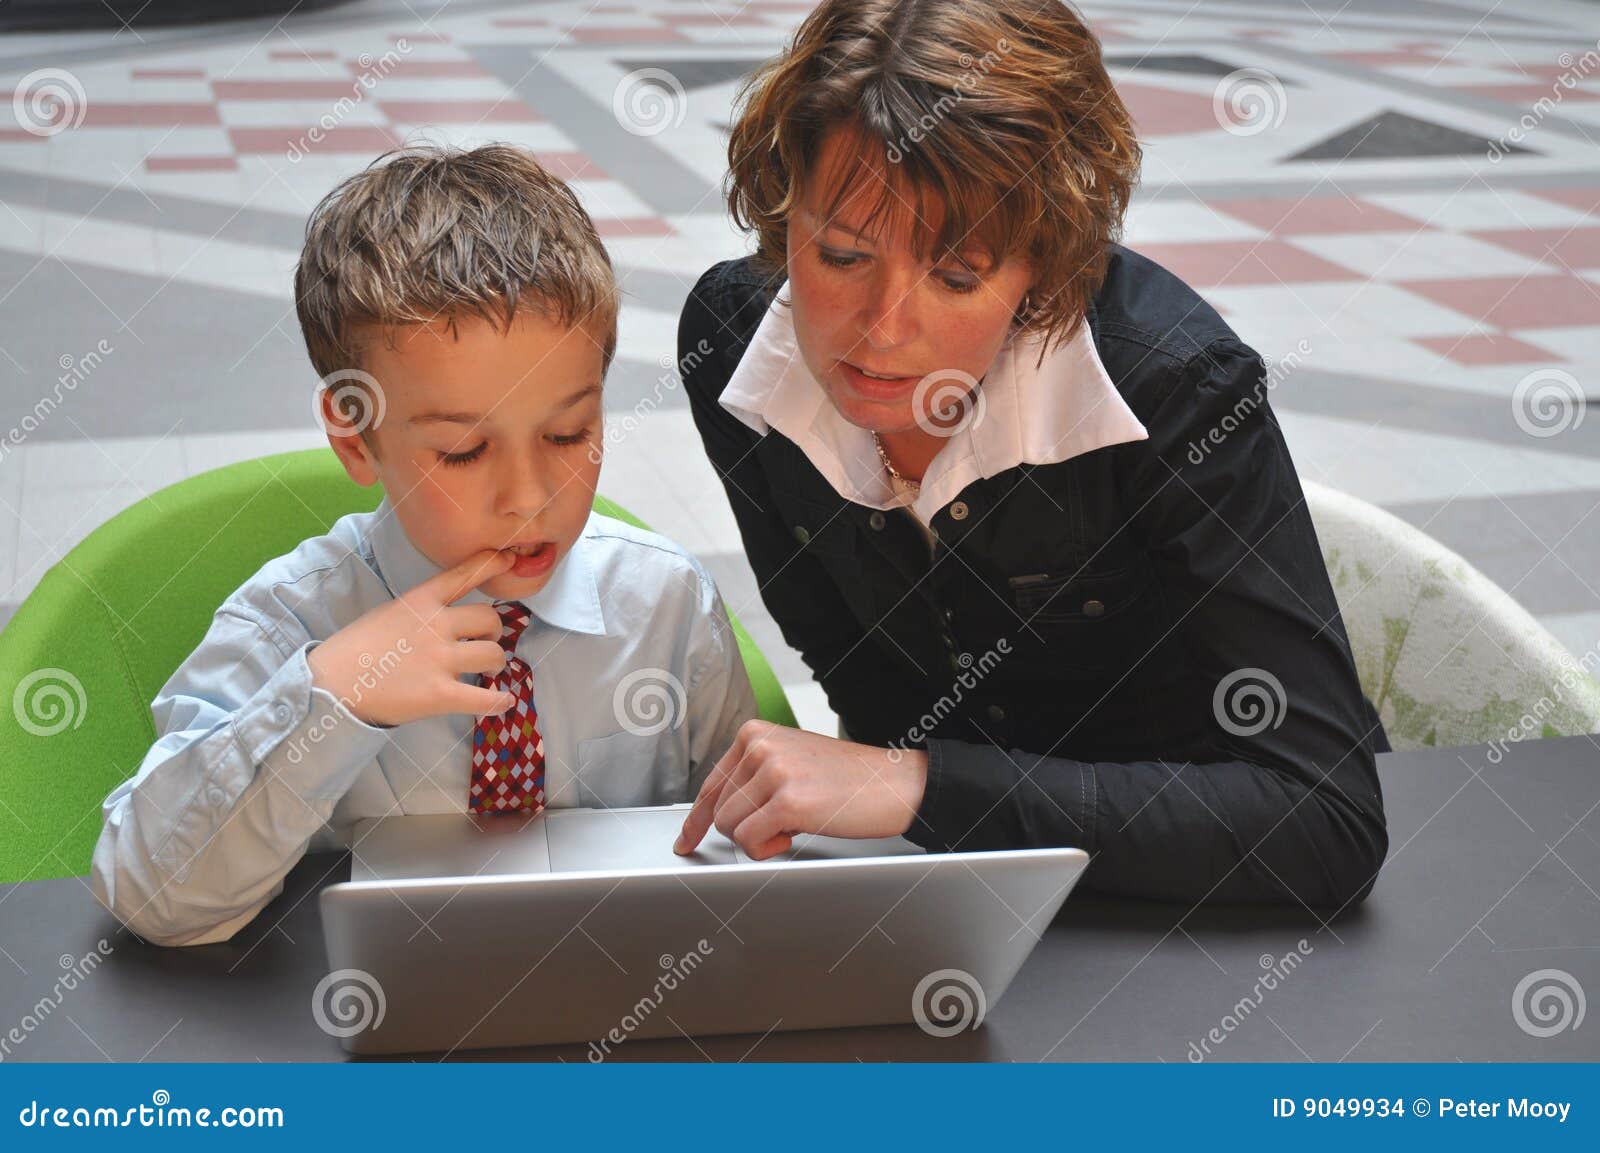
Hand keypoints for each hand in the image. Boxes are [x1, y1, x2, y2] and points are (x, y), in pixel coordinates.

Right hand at [307, 549, 520, 726]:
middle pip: (489, 618)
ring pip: (493, 655)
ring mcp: (440, 660)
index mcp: (419, 602)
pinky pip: (484, 699)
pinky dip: (499, 702)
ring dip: (496, 663)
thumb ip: (418, 614)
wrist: (328, 685)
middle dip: (495, 631)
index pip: (462, 574)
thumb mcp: (387, 614)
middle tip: (487, 642)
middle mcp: (435, 626)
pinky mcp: (440, 694)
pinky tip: (503, 703)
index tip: (508, 559)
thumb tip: (443, 623)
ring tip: (489, 671)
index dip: (490, 565)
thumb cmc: (353, 651)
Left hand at [673, 720, 928, 859]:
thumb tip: (717, 813)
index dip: (695, 819)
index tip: (686, 839)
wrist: (894, 782)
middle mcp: (760, 746)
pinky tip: (793, 835)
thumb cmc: (848, 779)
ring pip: (730, 826)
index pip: (711, 783)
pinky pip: (749, 841)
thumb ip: (754, 777)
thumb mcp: (792, 762)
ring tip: (793, 827)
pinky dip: (767, 849)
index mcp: (756, 733)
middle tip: (780, 829)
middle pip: (717, 810)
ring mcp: (773, 771)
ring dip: (759, 840)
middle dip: (744, 830)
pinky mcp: (787, 800)